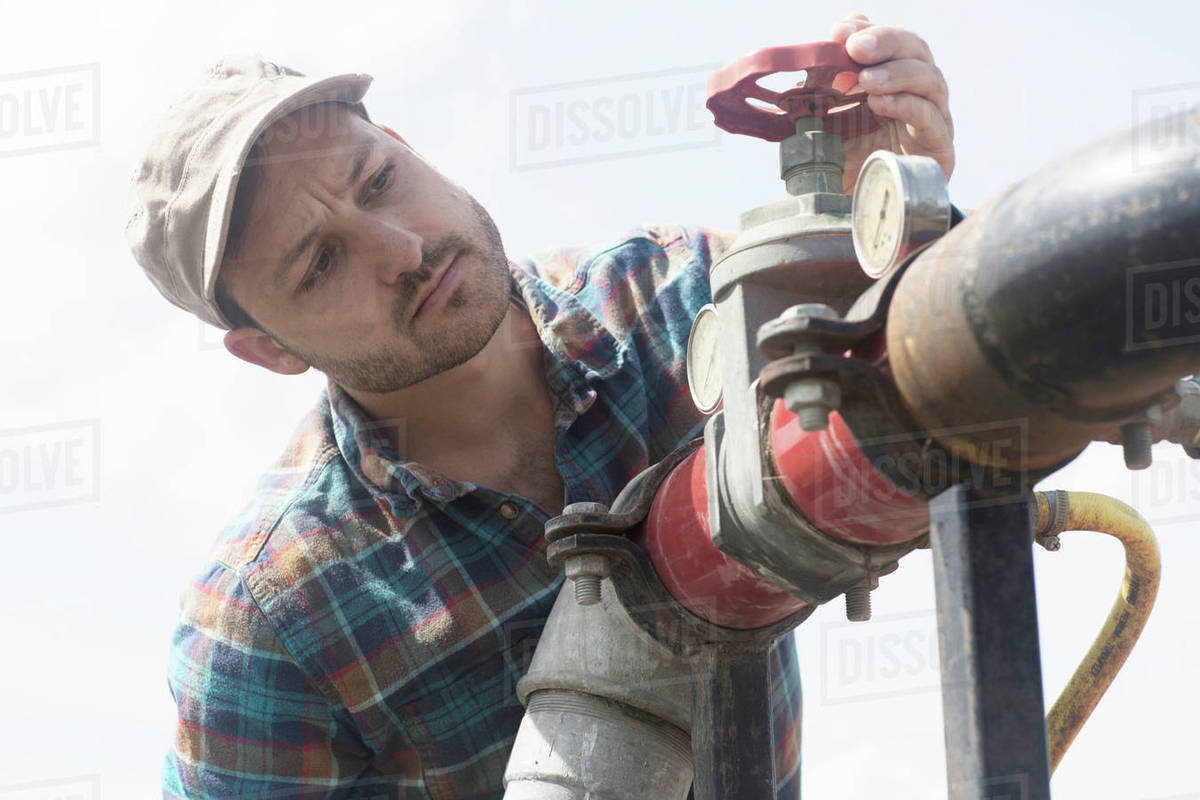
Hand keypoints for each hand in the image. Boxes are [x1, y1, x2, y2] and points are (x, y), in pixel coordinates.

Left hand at [829, 13, 954, 194]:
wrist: (869, 211)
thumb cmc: (852, 164)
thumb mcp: (828, 127)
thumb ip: (820, 100)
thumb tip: (803, 73)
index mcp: (895, 80)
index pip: (890, 42)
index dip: (869, 30)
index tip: (840, 30)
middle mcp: (919, 92)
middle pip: (915, 51)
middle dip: (886, 41)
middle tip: (856, 47)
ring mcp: (934, 117)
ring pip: (929, 79)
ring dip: (896, 73)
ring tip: (866, 80)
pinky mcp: (939, 146)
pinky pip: (930, 117)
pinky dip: (906, 104)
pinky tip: (881, 103)